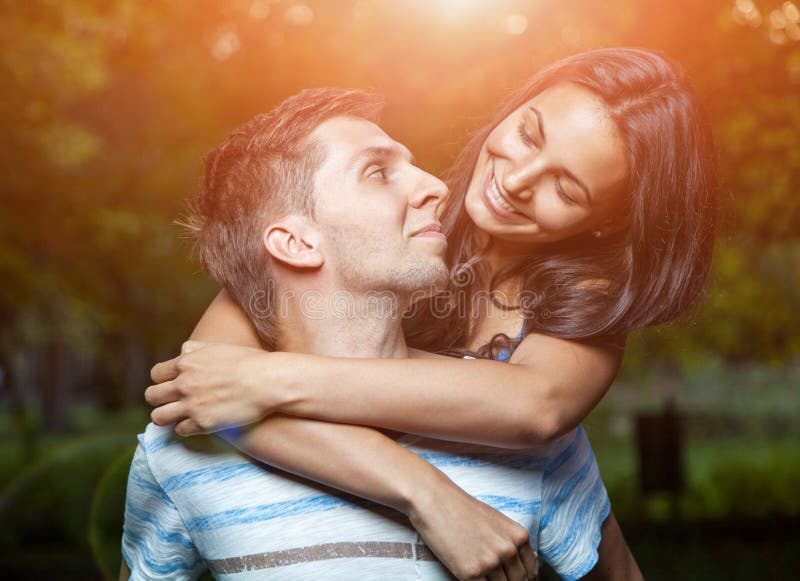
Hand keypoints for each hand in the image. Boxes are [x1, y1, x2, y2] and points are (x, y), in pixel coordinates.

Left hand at [145, 341, 284, 435]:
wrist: (268, 381)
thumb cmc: (250, 362)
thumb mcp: (219, 347)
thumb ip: (197, 349)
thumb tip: (184, 351)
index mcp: (187, 363)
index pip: (156, 374)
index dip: (162, 380)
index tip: (171, 385)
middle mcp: (184, 383)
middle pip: (152, 396)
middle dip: (160, 399)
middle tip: (172, 402)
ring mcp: (191, 404)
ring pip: (159, 417)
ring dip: (167, 417)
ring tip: (178, 416)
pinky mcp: (202, 423)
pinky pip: (180, 430)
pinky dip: (187, 428)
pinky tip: (198, 423)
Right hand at [409, 478, 537, 579]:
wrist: (435, 501)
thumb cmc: (463, 509)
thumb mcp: (497, 521)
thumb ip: (513, 542)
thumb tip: (531, 561)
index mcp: (518, 536)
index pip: (530, 571)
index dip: (524, 579)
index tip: (514, 579)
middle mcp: (508, 550)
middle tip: (495, 577)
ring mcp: (490, 562)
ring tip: (482, 573)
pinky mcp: (470, 572)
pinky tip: (471, 576)